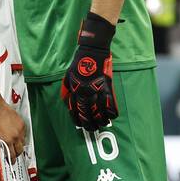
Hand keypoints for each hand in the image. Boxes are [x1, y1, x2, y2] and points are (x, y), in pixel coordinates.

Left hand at [0, 104, 25, 158]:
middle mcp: (15, 137)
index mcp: (7, 141)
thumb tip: (0, 152)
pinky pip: (24, 134)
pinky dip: (21, 136)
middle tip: (14, 154)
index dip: (12, 160)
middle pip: (20, 150)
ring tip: (15, 144)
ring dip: (19, 145)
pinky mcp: (22, 124)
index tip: (12, 161)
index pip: (12, 155)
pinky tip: (16, 135)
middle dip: (17, 154)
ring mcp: (20, 130)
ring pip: (23, 142)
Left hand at [60, 12, 118, 130]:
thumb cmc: (79, 64)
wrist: (92, 52)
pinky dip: (112, 111)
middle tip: (93, 128)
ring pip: (99, 111)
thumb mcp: (68, 77)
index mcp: (74, 91)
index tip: (81, 125)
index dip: (77, 120)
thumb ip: (67, 90)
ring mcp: (96, 90)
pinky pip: (110, 103)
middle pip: (87, 113)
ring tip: (103, 124)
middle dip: (90, 123)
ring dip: (102, 120)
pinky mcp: (107, 86)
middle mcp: (84, 92)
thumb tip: (67, 101)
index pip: (74, 110)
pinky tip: (112, 116)